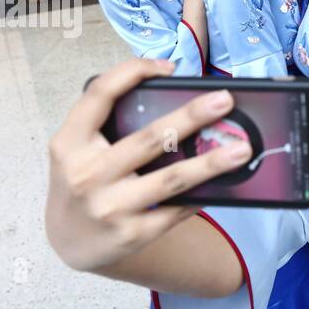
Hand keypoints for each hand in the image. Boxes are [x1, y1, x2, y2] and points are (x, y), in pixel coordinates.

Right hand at [45, 58, 252, 271]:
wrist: (66, 242)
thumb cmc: (80, 183)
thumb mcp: (76, 150)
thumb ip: (105, 124)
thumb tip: (169, 97)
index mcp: (70, 142)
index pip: (100, 94)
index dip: (133, 71)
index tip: (169, 66)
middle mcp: (87, 173)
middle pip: (148, 138)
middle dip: (191, 117)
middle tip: (224, 100)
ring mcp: (110, 206)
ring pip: (171, 179)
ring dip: (211, 163)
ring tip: (241, 149)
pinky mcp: (132, 234)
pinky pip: (176, 210)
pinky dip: (201, 196)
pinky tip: (223, 185)